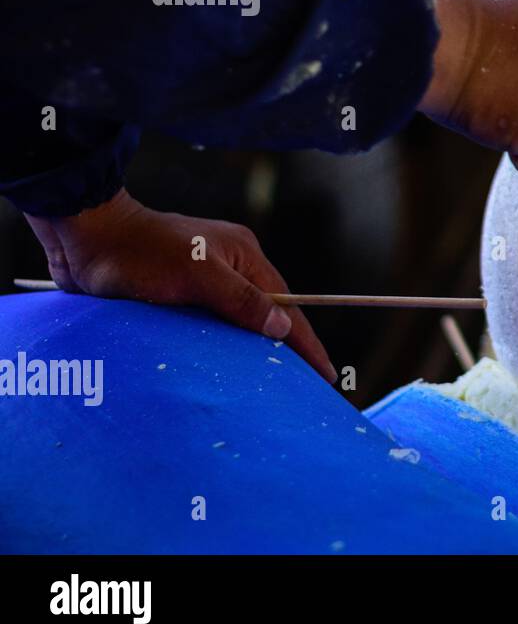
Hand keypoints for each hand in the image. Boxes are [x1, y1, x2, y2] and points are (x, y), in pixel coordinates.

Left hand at [25, 190, 335, 381]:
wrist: (85, 238)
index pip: (287, 306)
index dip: (307, 342)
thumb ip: (240, 300)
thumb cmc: (140, 253)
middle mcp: (230, 267)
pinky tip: (224, 365)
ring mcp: (204, 280)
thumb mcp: (197, 275)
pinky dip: (221, 345)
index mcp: (244, 256)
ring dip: (250, 348)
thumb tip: (282, 326)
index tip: (327, 374)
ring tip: (270, 382)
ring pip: (238, 321)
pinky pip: (211, 325)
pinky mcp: (177, 294)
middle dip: (285, 347)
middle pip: (266, 314)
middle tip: (305, 384)